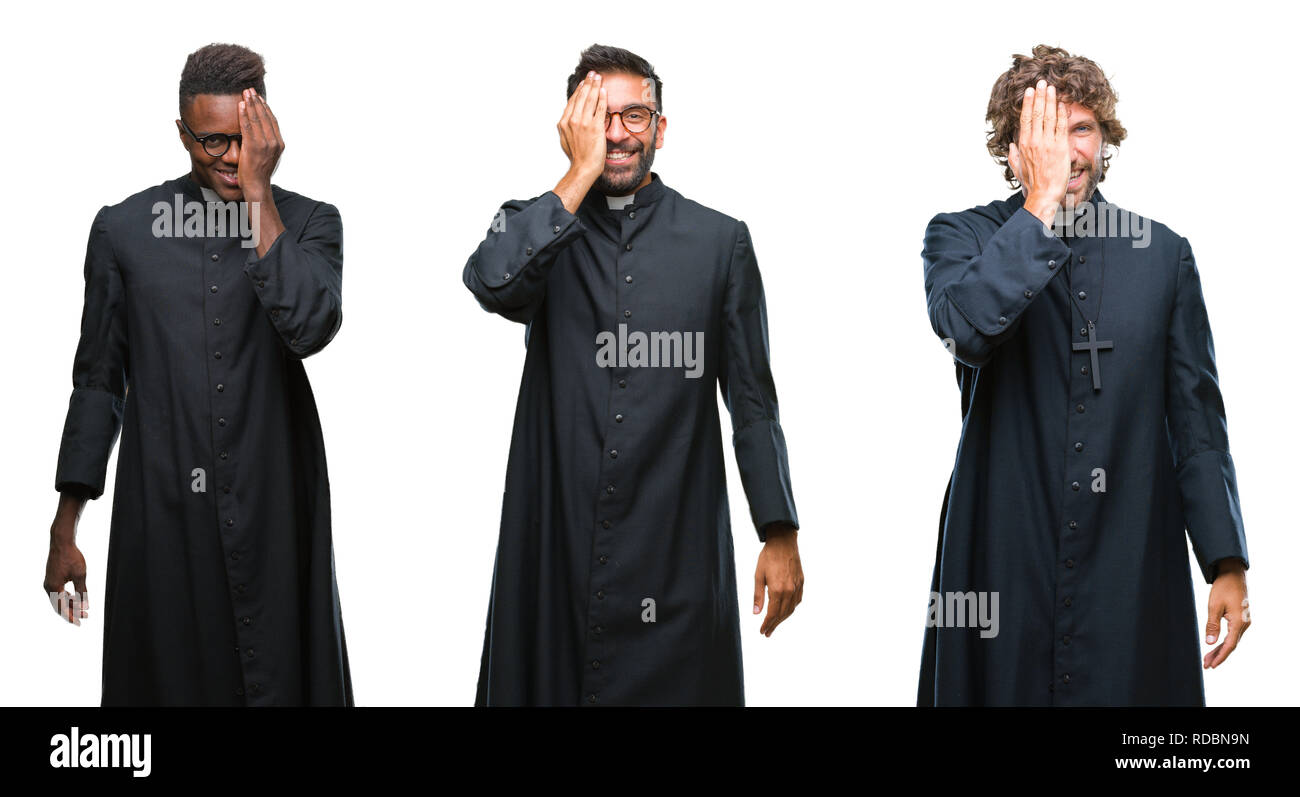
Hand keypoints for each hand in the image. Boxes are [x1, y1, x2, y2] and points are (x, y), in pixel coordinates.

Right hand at [44, 536, 88, 625]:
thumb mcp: (80, 575)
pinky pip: (58, 592)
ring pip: (59, 598)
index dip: (70, 616)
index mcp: (54, 588)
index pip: (62, 608)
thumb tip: (85, 606)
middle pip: (60, 605)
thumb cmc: (72, 557)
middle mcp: (48, 586)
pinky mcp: (51, 577)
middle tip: (86, 616)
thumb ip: (82, 591)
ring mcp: (49, 582)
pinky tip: (76, 597)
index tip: (79, 623)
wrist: (61, 542)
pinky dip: (67, 596)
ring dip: (71, 603)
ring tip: (84, 608)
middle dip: (73, 611)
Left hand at [237, 88, 284, 197]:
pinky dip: (244, 114)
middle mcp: (274, 142)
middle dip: (257, 102)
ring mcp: (265, 144)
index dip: (265, 108)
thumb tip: (261, 136)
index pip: (272, 121)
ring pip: (257, 119)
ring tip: (245, 93)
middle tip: (250, 90)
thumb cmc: (259, 174)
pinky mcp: (253, 146)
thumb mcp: (267, 157)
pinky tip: (241, 105)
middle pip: (265, 117)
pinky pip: (248, 126)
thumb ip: (266, 145)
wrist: (257, 187)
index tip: (259, 98)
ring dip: (251, 104)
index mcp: (279, 144)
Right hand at [553, 72, 606, 212]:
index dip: (579, 90)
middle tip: (593, 74)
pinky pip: (599, 109)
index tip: (584, 82)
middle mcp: (572, 120)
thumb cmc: (576, 157)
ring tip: (599, 78)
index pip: (573, 101)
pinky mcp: (595, 127)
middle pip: (581, 96)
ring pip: (589, 99)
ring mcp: (583, 123)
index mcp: (564, 122)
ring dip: (595, 86)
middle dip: (587, 83)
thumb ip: (567, 127)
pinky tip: (604, 91)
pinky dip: (602, 98)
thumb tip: (568, 120)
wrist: (583, 168)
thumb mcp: (565, 139)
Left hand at [753, 523, 802, 635]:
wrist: (783, 542)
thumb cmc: (768, 557)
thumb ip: (758, 596)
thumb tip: (756, 613)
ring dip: (783, 619)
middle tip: (767, 632)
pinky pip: (797, 601)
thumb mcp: (758, 576)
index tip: (762, 631)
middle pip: (782, 614)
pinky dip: (791, 608)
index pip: (773, 614)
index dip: (767, 624)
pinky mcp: (801, 582)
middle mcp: (789, 590)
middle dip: (774, 625)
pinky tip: (786, 611)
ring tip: (775, 624)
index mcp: (778, 589)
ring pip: (791, 609)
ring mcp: (797, 587)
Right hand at [1008, 80, 1070, 225]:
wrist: (1044, 194)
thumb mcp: (1017, 169)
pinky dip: (1061, 112)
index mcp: (1023, 145)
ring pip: (1049, 116)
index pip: (1026, 118)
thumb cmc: (1032, 183)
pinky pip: (1061, 125)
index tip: (1030, 91)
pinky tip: (1062, 103)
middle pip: (1037, 113)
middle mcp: (1035, 141)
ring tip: (1051, 88)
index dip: (1028, 103)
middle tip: (1041, 83)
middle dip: (1039, 96)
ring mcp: (1048, 143)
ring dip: (1050, 100)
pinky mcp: (1060, 146)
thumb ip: (1013, 155)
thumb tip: (1010, 145)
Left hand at [1204, 559, 1249, 668]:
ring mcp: (1244, 621)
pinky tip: (1216, 646)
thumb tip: (1209, 643)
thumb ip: (1212, 625)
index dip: (1220, 656)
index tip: (1211, 665)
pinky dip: (1224, 641)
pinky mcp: (1241, 618)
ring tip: (1208, 658)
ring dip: (1221, 649)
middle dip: (1218, 655)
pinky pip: (1233, 634)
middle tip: (1205, 664)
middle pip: (1231, 645)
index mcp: (1239, 622)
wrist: (1233, 574)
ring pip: (1232, 640)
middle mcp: (1245, 624)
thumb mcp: (1214, 606)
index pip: (1230, 645)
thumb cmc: (1223, 588)